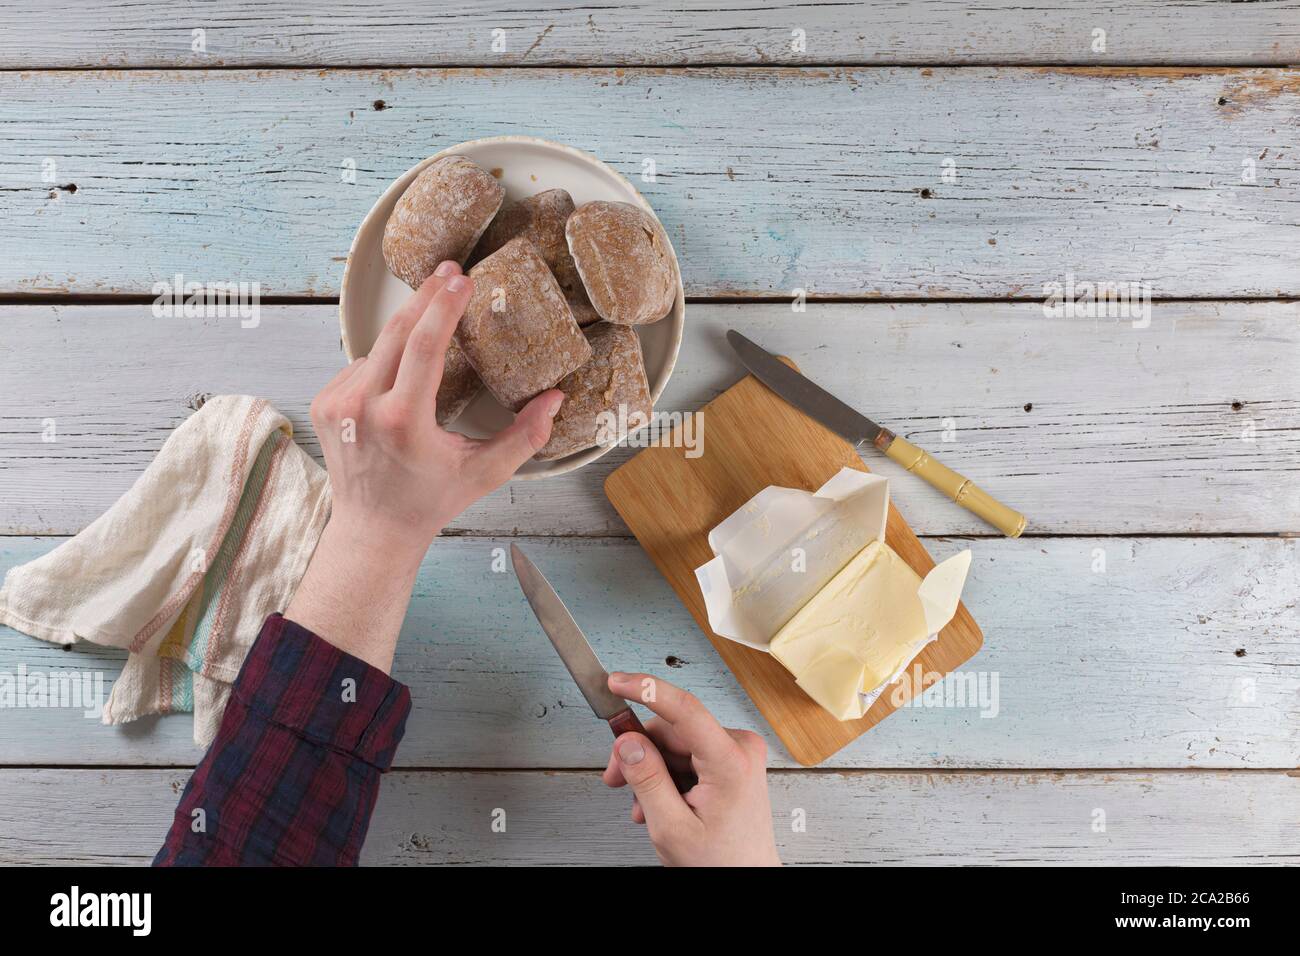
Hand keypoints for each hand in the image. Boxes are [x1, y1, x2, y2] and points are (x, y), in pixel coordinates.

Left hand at [312, 262, 562, 557]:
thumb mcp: (485, 473)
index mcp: (403, 421)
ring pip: (377, 347)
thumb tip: (556, 398)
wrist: (373, 529)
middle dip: (426, 297)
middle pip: (397, 332)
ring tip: (432, 317)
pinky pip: (359, 366)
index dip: (444, 306)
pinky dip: (383, 361)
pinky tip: (400, 373)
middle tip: (450, 272)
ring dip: (406, 331)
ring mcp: (337, 404)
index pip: (424, 345)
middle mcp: (362, 408)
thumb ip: (526, 436)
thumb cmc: (431, 501)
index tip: (461, 280)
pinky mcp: (323, 404)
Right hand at [602, 672, 780, 865]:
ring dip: (650, 770)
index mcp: (731, 761)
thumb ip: (647, 780)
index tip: (617, 682)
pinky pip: (687, 756)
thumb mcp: (672, 828)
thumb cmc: (722, 864)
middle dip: (638, 753)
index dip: (646, 690)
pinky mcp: (730, 763)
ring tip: (642, 805)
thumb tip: (627, 741)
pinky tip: (657, 802)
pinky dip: (666, 776)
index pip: (684, 709)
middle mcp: (739, 749)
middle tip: (614, 779)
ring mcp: (736, 755)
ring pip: (674, 744)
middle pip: (671, 730)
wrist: (747, 881)